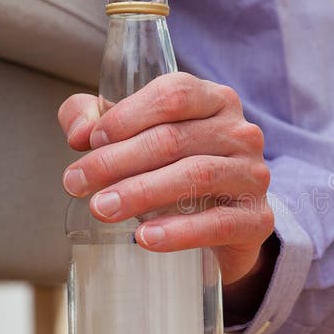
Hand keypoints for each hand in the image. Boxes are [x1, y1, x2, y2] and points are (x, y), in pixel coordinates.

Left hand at [58, 72, 274, 286]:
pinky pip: (218, 223)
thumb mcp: (137, 137)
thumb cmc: (176, 170)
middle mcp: (241, 132)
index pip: (173, 94)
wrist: (225, 225)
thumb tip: (79, 134)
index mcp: (215, 100)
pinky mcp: (257, 219)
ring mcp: (253, 175)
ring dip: (141, 192)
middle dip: (117, 160)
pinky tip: (145, 238)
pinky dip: (179, 232)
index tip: (88, 142)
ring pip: (195, 175)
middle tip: (76, 182)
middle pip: (174, 138)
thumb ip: (98, 121)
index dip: (126, 116)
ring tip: (102, 209)